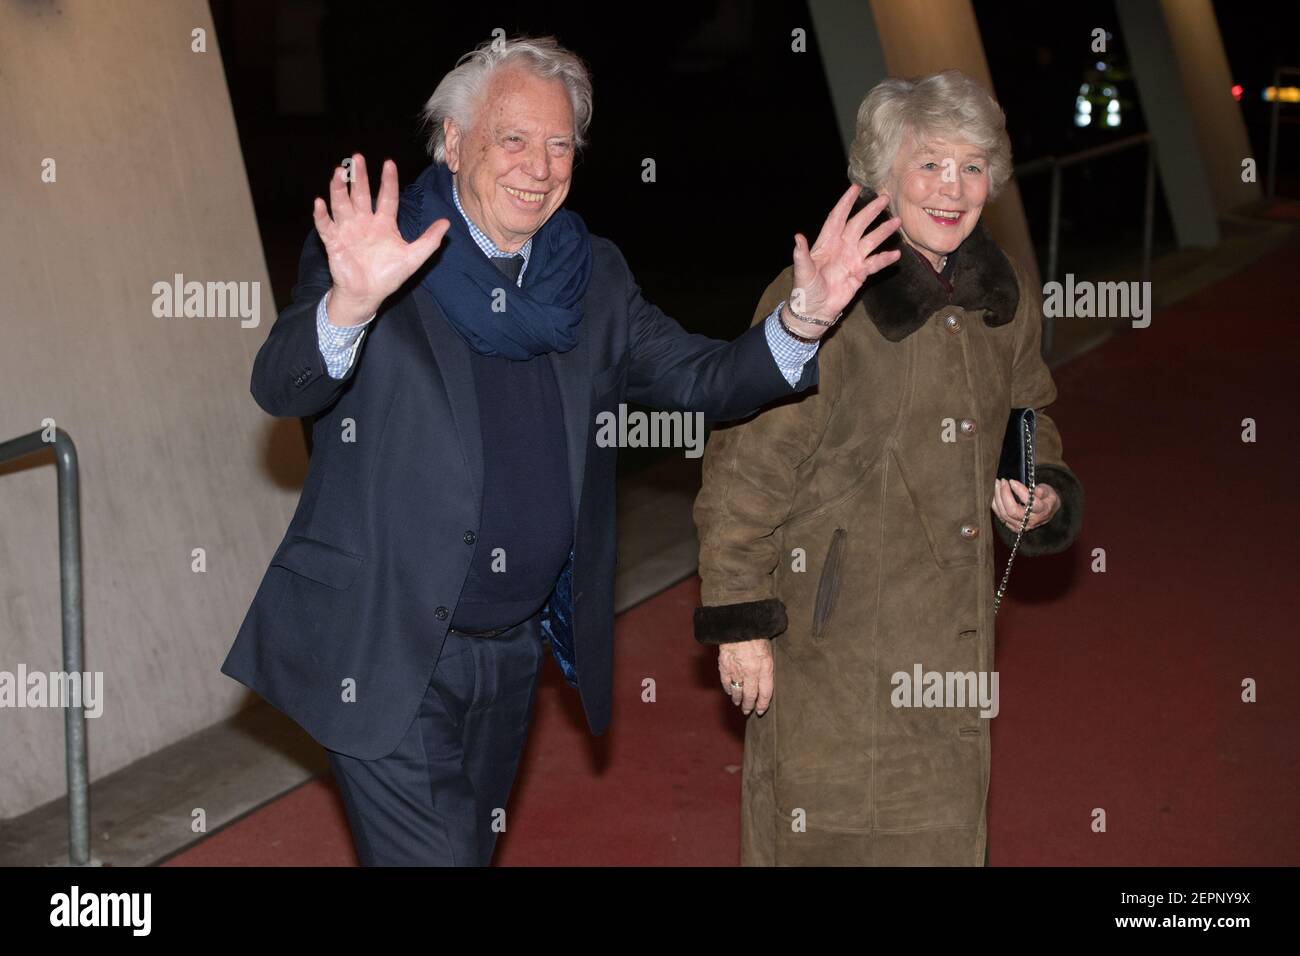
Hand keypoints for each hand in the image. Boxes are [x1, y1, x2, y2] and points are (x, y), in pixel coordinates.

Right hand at [313, 154, 450, 326]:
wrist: (367, 295)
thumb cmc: (388, 276)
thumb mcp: (413, 258)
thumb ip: (429, 240)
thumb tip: (447, 223)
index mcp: (383, 223)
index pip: (387, 197)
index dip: (388, 181)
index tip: (389, 163)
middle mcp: (364, 222)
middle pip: (361, 194)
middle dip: (359, 176)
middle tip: (357, 157)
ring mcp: (348, 230)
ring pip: (342, 204)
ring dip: (339, 188)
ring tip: (339, 172)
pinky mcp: (334, 242)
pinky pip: (326, 226)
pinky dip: (322, 215)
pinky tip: (319, 202)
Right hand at [719, 639, 774, 715]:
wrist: (738, 624)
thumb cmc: (756, 634)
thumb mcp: (768, 650)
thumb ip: (767, 666)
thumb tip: (765, 681)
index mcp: (765, 667)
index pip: (766, 692)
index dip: (763, 704)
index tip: (760, 710)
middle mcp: (751, 672)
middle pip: (750, 695)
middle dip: (749, 705)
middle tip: (748, 711)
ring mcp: (737, 671)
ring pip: (738, 691)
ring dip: (738, 700)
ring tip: (738, 704)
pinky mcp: (725, 667)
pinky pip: (726, 683)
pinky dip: (728, 689)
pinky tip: (729, 692)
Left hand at [786, 185, 901, 337]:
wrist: (814, 311)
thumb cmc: (805, 289)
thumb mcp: (802, 271)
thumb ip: (802, 254)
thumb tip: (797, 237)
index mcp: (826, 243)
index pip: (837, 218)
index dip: (846, 203)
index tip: (856, 188)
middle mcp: (842, 247)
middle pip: (858, 225)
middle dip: (870, 212)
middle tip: (884, 199)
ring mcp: (852, 259)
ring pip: (870, 241)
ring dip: (883, 231)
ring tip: (896, 221)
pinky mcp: (860, 273)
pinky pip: (875, 263)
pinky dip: (885, 259)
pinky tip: (896, 254)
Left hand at [991, 479, 1059, 531]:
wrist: (1047, 512)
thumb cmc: (1047, 499)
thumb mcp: (1050, 492)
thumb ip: (1044, 491)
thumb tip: (1036, 490)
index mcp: (1043, 511)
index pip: (1030, 503)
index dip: (1019, 491)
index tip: (1012, 481)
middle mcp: (1032, 521)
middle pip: (1012, 511)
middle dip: (1004, 494)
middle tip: (1002, 481)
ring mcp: (1022, 526)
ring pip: (1004, 514)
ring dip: (998, 498)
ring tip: (997, 484)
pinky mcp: (1013, 527)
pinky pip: (1000, 516)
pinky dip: (996, 505)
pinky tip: (996, 494)